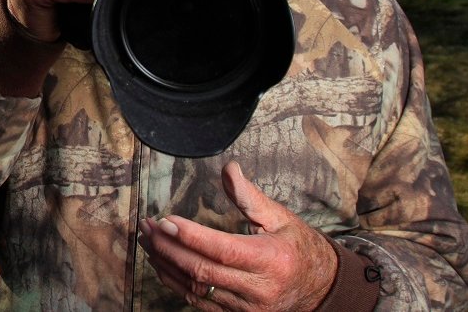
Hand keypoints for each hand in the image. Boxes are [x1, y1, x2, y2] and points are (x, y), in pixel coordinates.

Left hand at [136, 161, 336, 310]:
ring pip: (196, 287)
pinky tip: (161, 263)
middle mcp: (259, 288)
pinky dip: (175, 282)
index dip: (190, 236)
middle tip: (147, 227)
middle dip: (168, 247)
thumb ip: (250, 196)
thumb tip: (229, 169)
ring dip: (166, 263)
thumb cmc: (298, 247)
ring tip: (147, 240)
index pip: (222, 250)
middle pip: (202, 270)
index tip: (164, 220)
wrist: (320, 287)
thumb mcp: (280, 218)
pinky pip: (198, 301)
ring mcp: (247, 307)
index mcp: (271, 260)